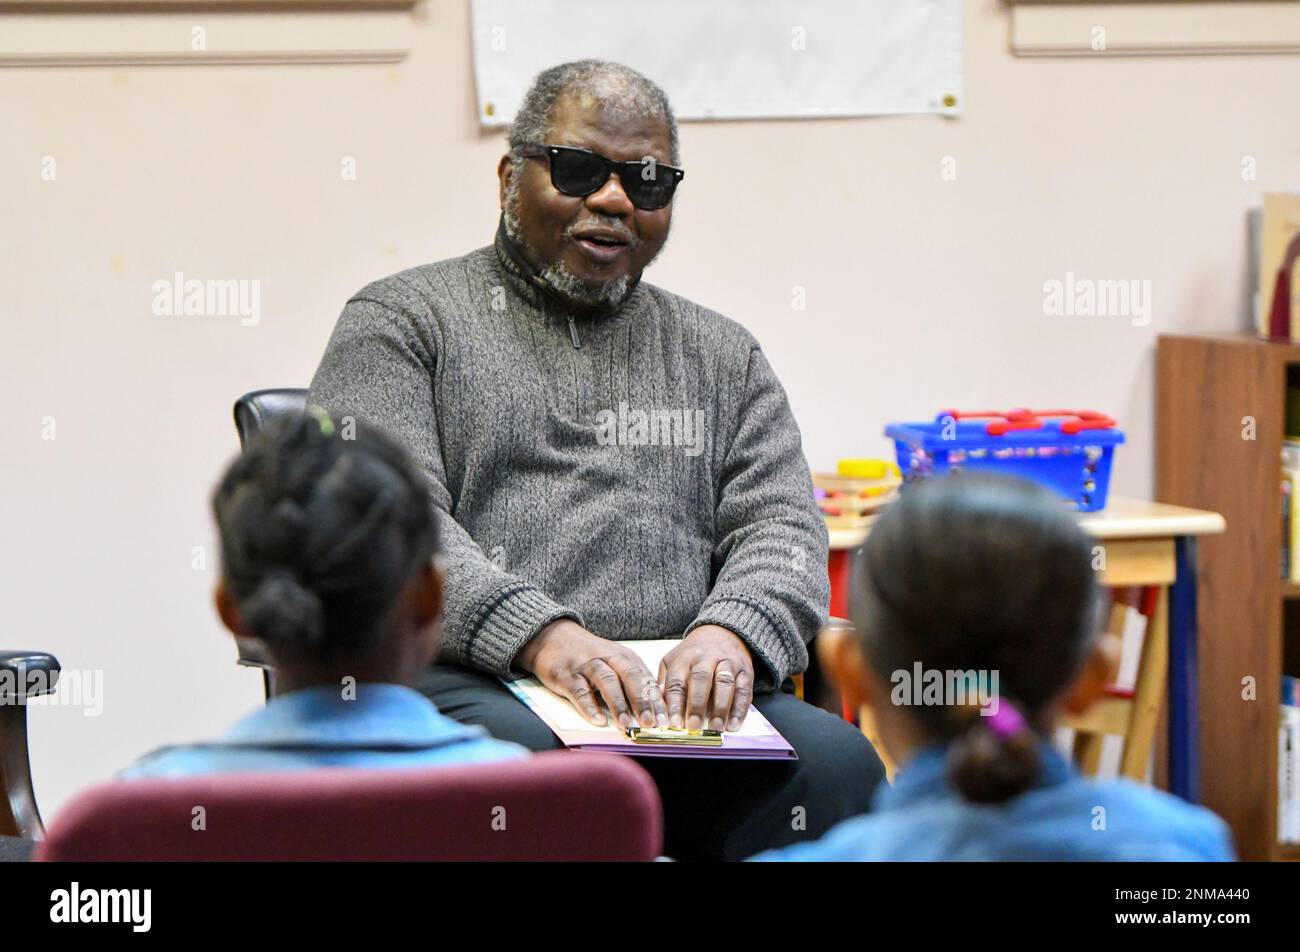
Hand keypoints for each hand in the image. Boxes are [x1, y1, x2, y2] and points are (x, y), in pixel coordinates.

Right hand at [515, 620, 667, 730]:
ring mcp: (587, 665)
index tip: (666, 720)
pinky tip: (597, 720)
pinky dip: (589, 706)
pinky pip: (580, 691)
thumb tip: (654, 708)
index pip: (645, 679)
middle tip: (651, 723)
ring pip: (607, 682)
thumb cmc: (590, 656)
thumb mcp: (615, 662)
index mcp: (625, 657)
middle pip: (630, 677)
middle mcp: (608, 658)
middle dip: (642, 701)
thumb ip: (632, 681)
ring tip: (626, 725)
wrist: (553, 638)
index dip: (657, 700)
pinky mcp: (567, 675)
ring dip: (618, 704)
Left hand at [659, 625, 753, 732]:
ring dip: (721, 707)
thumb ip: (664, 683)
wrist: (722, 633)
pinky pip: (744, 689)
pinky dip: (740, 708)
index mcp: (684, 659)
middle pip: (700, 680)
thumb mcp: (672, 662)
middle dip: (697, 704)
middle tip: (694, 726)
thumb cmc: (693, 655)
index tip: (674, 724)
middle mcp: (705, 658)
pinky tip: (734, 724)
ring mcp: (727, 662)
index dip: (675, 704)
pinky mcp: (745, 670)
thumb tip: (656, 706)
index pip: (676, 682)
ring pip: (724, 682)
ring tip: (716, 727)